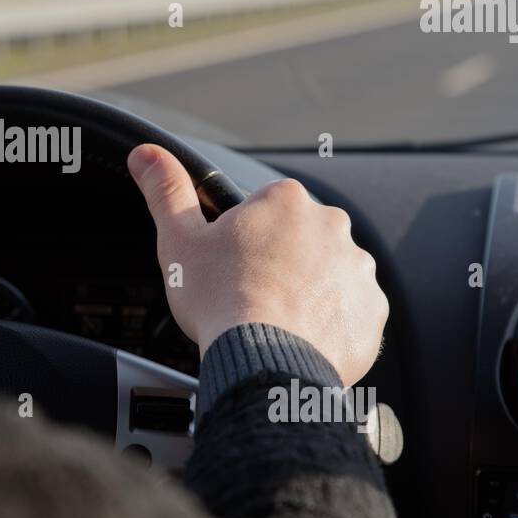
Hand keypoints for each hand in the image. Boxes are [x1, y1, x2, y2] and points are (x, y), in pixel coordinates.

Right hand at [127, 145, 386, 385]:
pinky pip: (349, 313)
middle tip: (248, 295)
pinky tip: (299, 339)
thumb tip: (145, 154)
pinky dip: (328, 324)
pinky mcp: (372, 311)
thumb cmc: (221, 300)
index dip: (242, 238)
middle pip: (298, 240)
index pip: (264, 210)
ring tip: (275, 322)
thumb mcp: (180, 240)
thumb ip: (166, 191)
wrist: (265, 363)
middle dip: (278, 262)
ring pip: (326, 275)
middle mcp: (331, 226)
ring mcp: (357, 269)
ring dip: (305, 292)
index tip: (230, 265)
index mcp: (286, 201)